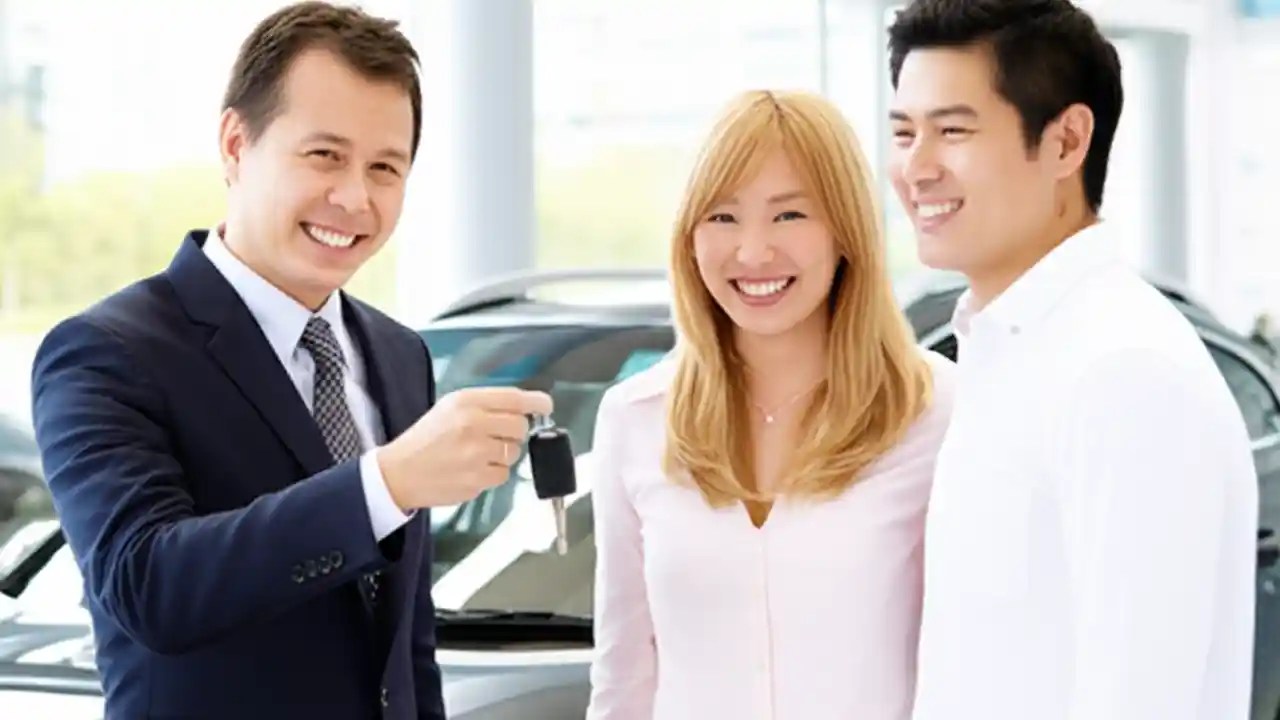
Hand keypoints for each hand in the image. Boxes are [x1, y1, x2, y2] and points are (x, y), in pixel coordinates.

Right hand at [377, 387, 552, 509]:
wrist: (399, 473)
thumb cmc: (425, 440)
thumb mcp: (450, 408)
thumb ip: (486, 405)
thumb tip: (524, 408)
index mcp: (466, 402)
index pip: (514, 398)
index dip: (536, 402)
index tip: (546, 405)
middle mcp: (473, 425)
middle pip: (520, 427)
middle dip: (514, 433)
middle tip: (494, 436)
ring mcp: (476, 454)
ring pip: (514, 453)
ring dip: (502, 455)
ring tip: (476, 454)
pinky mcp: (477, 479)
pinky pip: (503, 475)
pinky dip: (493, 473)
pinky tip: (472, 469)